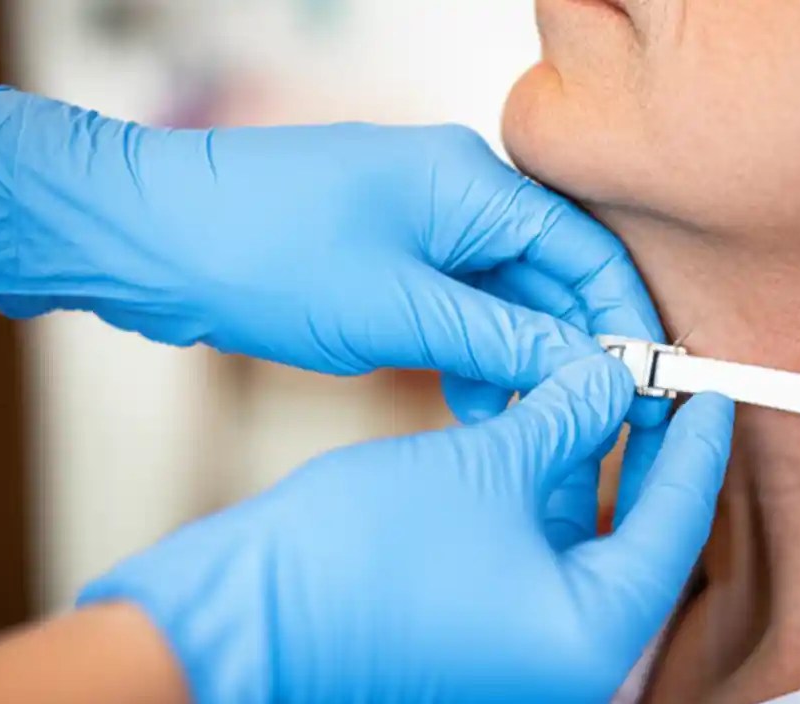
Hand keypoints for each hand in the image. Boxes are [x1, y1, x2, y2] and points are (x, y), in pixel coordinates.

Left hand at [0, 88, 666, 424]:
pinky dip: (471, 353)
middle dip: (575, 349)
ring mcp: (418, 224)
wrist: (149, 237)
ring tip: (524, 423)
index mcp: (470, 184)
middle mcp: (454, 195)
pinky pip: (455, 306)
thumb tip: (584, 367)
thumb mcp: (397, 310)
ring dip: (519, 360)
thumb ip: (500, 339)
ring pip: (502, 298)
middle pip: (550, 275)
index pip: (585, 252)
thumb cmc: (259, 250)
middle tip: (599, 418)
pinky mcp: (385, 256)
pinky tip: (471, 403)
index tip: (649, 385)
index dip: (625, 321)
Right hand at [78, 355, 734, 703]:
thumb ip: (563, 417)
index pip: (674, 530)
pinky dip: (541, 503)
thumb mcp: (482, 467)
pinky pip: (534, 565)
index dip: (696, 451)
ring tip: (595, 393)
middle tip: (658, 390)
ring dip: (586, 473)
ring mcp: (519, 661)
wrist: (237, 621)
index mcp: (587, 640)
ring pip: (580, 551)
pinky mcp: (478, 644)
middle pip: (635, 546)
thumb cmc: (352, 561)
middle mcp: (565, 667)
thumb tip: (605, 380)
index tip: (711, 395)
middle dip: (644, 460)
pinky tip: (536, 436)